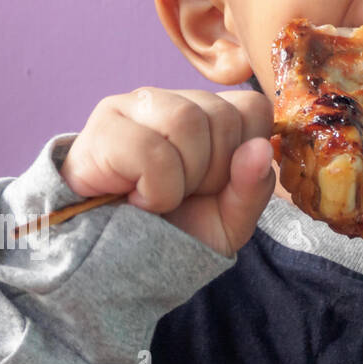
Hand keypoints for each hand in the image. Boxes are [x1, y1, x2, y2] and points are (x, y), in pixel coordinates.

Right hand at [59, 88, 275, 257]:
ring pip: (187, 121)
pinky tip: (134, 198)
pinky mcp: (102, 126)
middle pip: (223, 115)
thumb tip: (260, 148)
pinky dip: (155, 190)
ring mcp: (134, 105)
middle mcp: (173, 99)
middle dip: (213, 173)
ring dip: (182, 179)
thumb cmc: (175, 230)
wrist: (113, 263)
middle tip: (183, 195)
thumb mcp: (230, 218)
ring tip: (159, 195)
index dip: (245, 155)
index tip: (217, 184)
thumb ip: (254, 186)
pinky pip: (150, 150)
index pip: (253, 108)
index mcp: (210, 112)